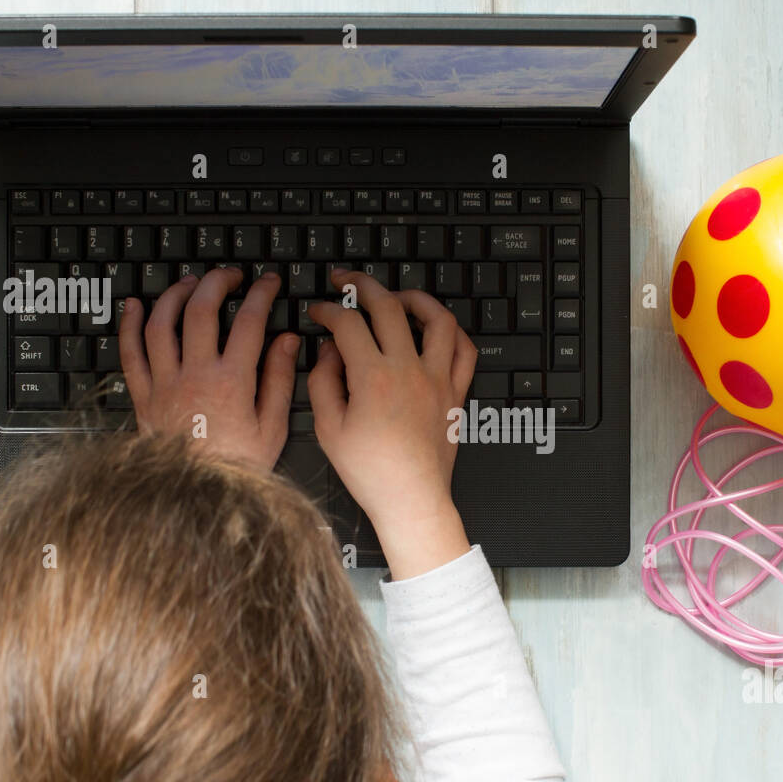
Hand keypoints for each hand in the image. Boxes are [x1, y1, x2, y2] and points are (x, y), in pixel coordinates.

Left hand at [119, 267, 299, 473]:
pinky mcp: (143, 396)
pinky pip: (130, 353)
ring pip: (162, 324)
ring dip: (175, 295)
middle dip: (217, 282)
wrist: (194, 499)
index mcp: (232, 382)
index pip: (249, 322)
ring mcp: (164, 383)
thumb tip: (288, 342)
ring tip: (190, 282)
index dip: (261, 294)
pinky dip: (129, 325)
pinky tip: (134, 305)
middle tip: (230, 275)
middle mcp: (195, 375)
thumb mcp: (272, 428)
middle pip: (201, 311)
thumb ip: (280, 380)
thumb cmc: (236, 467)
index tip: (269, 282)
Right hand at [308, 269, 475, 578]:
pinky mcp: (455, 393)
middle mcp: (409, 370)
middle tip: (346, 281)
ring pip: (436, 319)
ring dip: (414, 298)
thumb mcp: (328, 429)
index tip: (317, 311)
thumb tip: (328, 351)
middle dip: (362, 285)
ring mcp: (437, 379)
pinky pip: (464, 350)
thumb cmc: (371, 472)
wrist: (411, 500)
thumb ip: (323, 381)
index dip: (327, 310)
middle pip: (388, 307)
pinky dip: (452, 331)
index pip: (347, 324)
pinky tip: (436, 328)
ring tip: (396, 296)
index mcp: (373, 378)